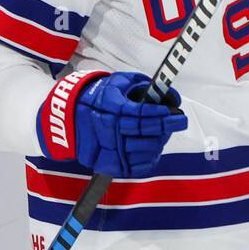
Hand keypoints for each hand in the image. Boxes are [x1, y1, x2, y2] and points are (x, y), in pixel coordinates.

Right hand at [38, 70, 186, 177]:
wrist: (67, 118)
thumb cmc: (99, 97)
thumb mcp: (117, 82)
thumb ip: (140, 84)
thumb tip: (165, 91)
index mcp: (110, 106)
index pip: (139, 112)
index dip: (158, 113)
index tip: (172, 111)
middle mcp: (108, 128)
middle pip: (143, 130)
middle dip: (166, 125)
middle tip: (180, 121)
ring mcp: (107, 147)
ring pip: (141, 148)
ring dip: (159, 141)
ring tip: (166, 134)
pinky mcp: (107, 163)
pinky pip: (133, 166)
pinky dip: (148, 159)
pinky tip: (156, 149)